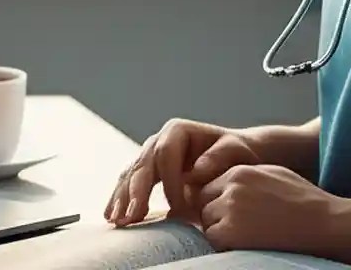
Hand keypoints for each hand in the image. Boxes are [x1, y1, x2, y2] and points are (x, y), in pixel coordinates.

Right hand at [105, 118, 262, 226]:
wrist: (234, 155)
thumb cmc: (237, 151)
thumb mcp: (235, 149)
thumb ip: (217, 158)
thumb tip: (194, 172)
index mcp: (177, 131)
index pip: (166, 155)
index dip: (170, 181)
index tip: (180, 207)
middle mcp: (158, 140)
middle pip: (142, 165)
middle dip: (136, 191)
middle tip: (132, 216)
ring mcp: (150, 156)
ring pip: (131, 175)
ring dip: (122, 199)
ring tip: (117, 220)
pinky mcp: (148, 173)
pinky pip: (130, 185)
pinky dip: (121, 200)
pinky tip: (112, 217)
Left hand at [198, 164, 341, 253]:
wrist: (322, 223)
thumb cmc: (303, 201)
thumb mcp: (271, 174)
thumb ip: (245, 177)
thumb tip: (225, 185)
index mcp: (239, 171)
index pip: (211, 186)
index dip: (219, 201)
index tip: (234, 213)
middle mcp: (231, 187)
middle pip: (204, 203)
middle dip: (216, 215)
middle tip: (239, 227)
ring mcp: (230, 209)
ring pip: (207, 222)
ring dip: (219, 230)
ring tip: (245, 235)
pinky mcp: (231, 232)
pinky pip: (213, 239)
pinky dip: (224, 244)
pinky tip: (245, 244)